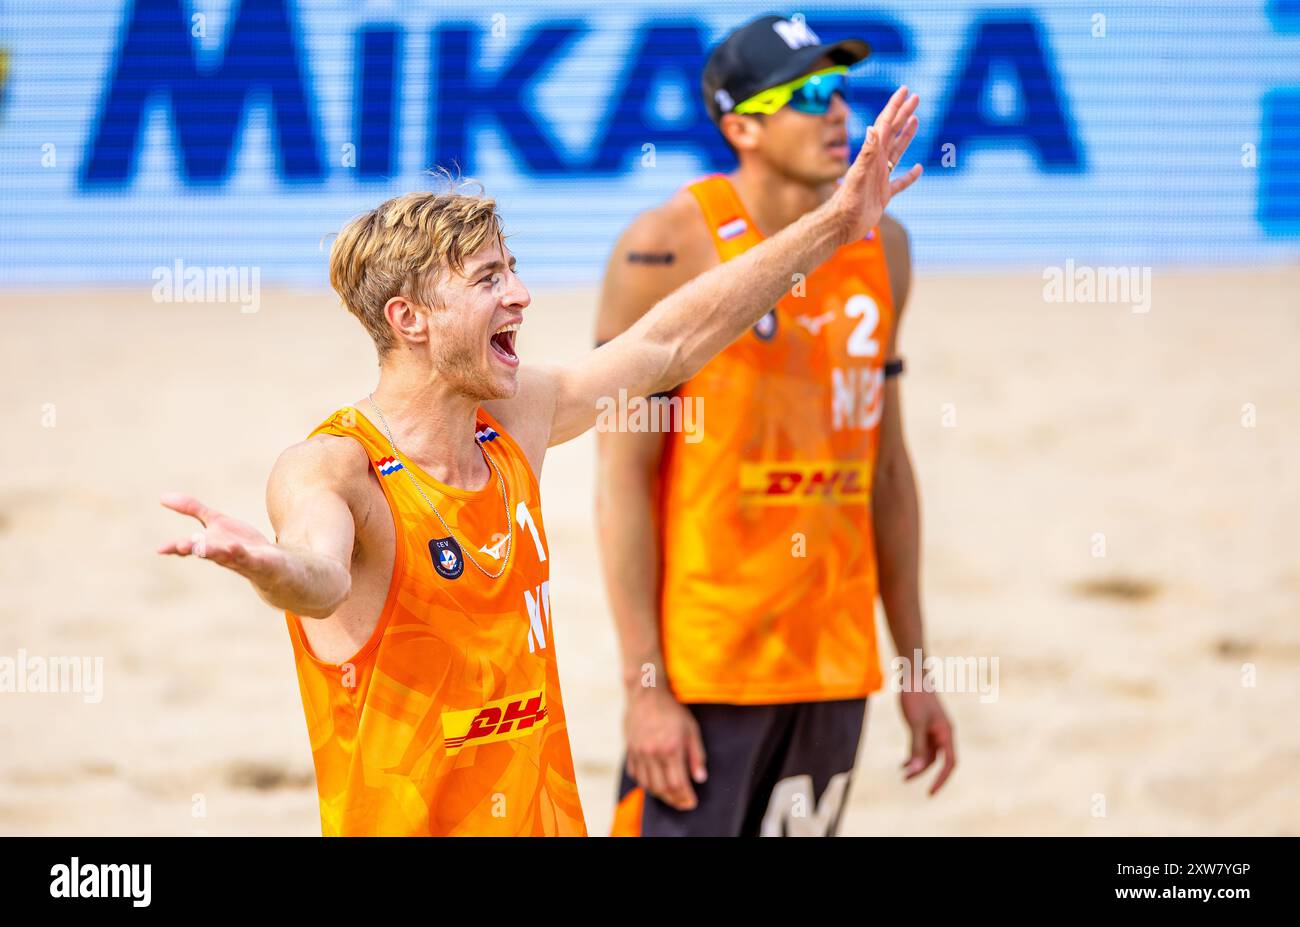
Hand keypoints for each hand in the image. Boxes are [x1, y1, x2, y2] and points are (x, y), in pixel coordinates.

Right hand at [157, 491, 283, 584]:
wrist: (272, 564)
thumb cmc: (239, 543)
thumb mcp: (216, 522)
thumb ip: (192, 509)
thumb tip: (162, 496)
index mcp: (209, 544)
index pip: (189, 546)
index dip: (174, 548)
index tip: (160, 550)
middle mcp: (221, 553)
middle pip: (204, 550)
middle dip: (192, 548)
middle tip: (179, 546)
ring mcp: (239, 559)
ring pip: (224, 556)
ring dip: (213, 552)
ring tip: (202, 547)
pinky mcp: (257, 561)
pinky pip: (247, 558)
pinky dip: (241, 553)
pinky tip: (235, 547)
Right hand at [624, 684, 707, 810]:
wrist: (646, 693)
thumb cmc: (671, 710)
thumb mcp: (691, 729)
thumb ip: (696, 755)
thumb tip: (700, 778)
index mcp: (671, 749)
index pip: (678, 784)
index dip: (685, 797)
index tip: (692, 803)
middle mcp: (653, 754)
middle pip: (662, 789)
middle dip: (674, 800)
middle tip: (682, 803)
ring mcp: (638, 753)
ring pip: (647, 785)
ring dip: (659, 794)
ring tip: (670, 796)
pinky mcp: (629, 750)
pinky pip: (635, 774)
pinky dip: (645, 783)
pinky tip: (653, 783)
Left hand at [830, 85, 922, 243]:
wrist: (839, 227)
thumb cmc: (846, 204)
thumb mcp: (857, 177)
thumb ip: (866, 153)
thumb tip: (873, 127)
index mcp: (872, 155)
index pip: (885, 125)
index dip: (895, 106)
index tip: (906, 90)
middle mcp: (876, 163)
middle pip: (893, 133)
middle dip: (903, 114)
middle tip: (915, 97)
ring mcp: (880, 178)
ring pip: (897, 152)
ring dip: (906, 136)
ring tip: (915, 120)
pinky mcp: (883, 195)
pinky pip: (900, 182)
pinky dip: (910, 175)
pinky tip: (919, 169)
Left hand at [899, 689, 956, 794]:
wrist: (912, 676)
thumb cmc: (916, 697)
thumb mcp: (915, 724)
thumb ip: (917, 747)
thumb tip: (917, 770)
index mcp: (946, 733)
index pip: (949, 763)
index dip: (942, 779)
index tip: (930, 792)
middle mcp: (943, 734)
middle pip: (938, 761)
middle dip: (923, 772)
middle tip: (906, 780)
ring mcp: (934, 731)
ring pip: (928, 755)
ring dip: (917, 765)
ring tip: (902, 774)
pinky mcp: (924, 727)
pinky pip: (921, 747)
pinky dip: (913, 756)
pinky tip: (903, 764)